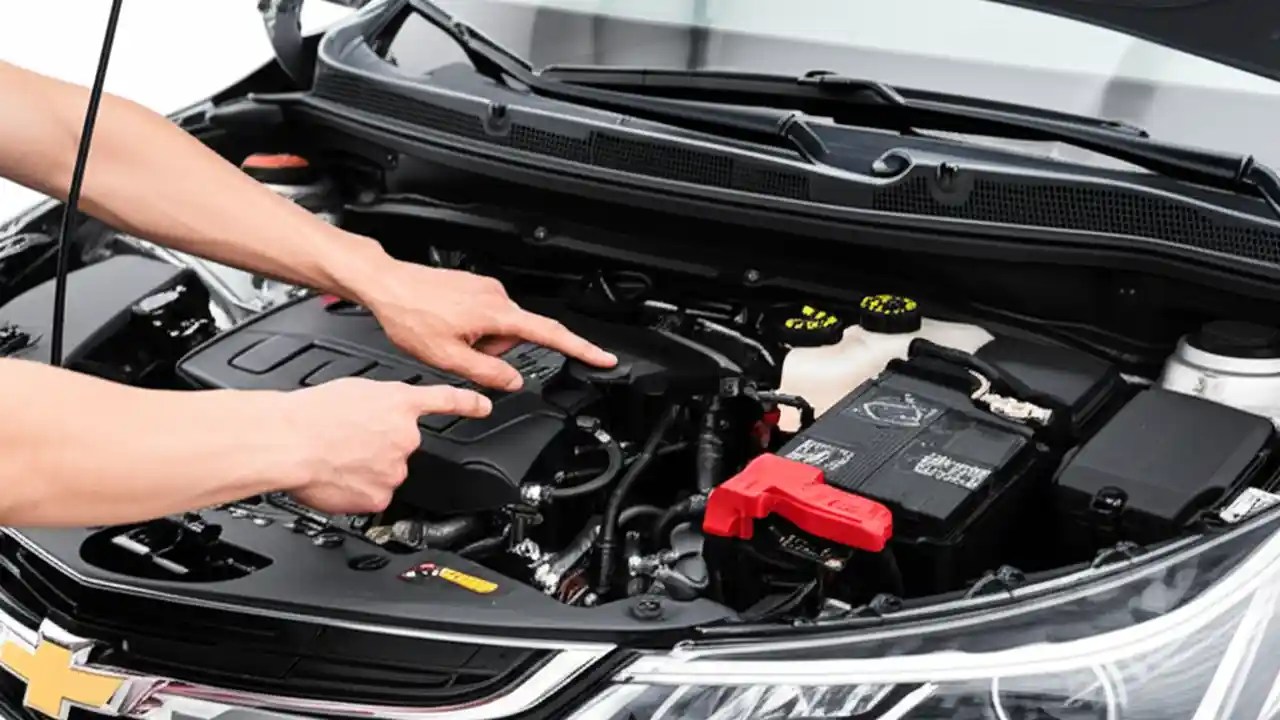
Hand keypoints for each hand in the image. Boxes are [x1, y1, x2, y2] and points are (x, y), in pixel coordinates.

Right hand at [278, 378, 491, 513]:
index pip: (445, 401)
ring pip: (386, 473)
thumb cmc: (308, 414)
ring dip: (366, 470)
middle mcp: (405, 436)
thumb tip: (376, 420)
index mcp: (399, 403)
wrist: (288, 442)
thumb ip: (377, 407)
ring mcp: (396, 468)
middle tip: (347, 445)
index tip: (485, 407)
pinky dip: (357, 491)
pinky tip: (336, 479)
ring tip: (335, 460)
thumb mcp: (353, 392)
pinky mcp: (381, 496)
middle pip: (401, 447)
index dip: (469, 404)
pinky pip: (373, 496)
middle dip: (380, 448)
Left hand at [360, 262, 616, 390]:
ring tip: (447, 335)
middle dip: (494, 352)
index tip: (603, 357)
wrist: (387, 285)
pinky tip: (445, 324)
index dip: (580, 349)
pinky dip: (471, 328)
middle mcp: (497, 296)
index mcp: (497, 313)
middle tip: (459, 350)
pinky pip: (485, 316)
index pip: (549, 335)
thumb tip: (512, 382)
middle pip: (515, 338)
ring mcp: (486, 289)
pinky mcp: (474, 286)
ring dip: (479, 341)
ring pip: (498, 329)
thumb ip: (487, 373)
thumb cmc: (411, 315)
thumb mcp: (447, 357)